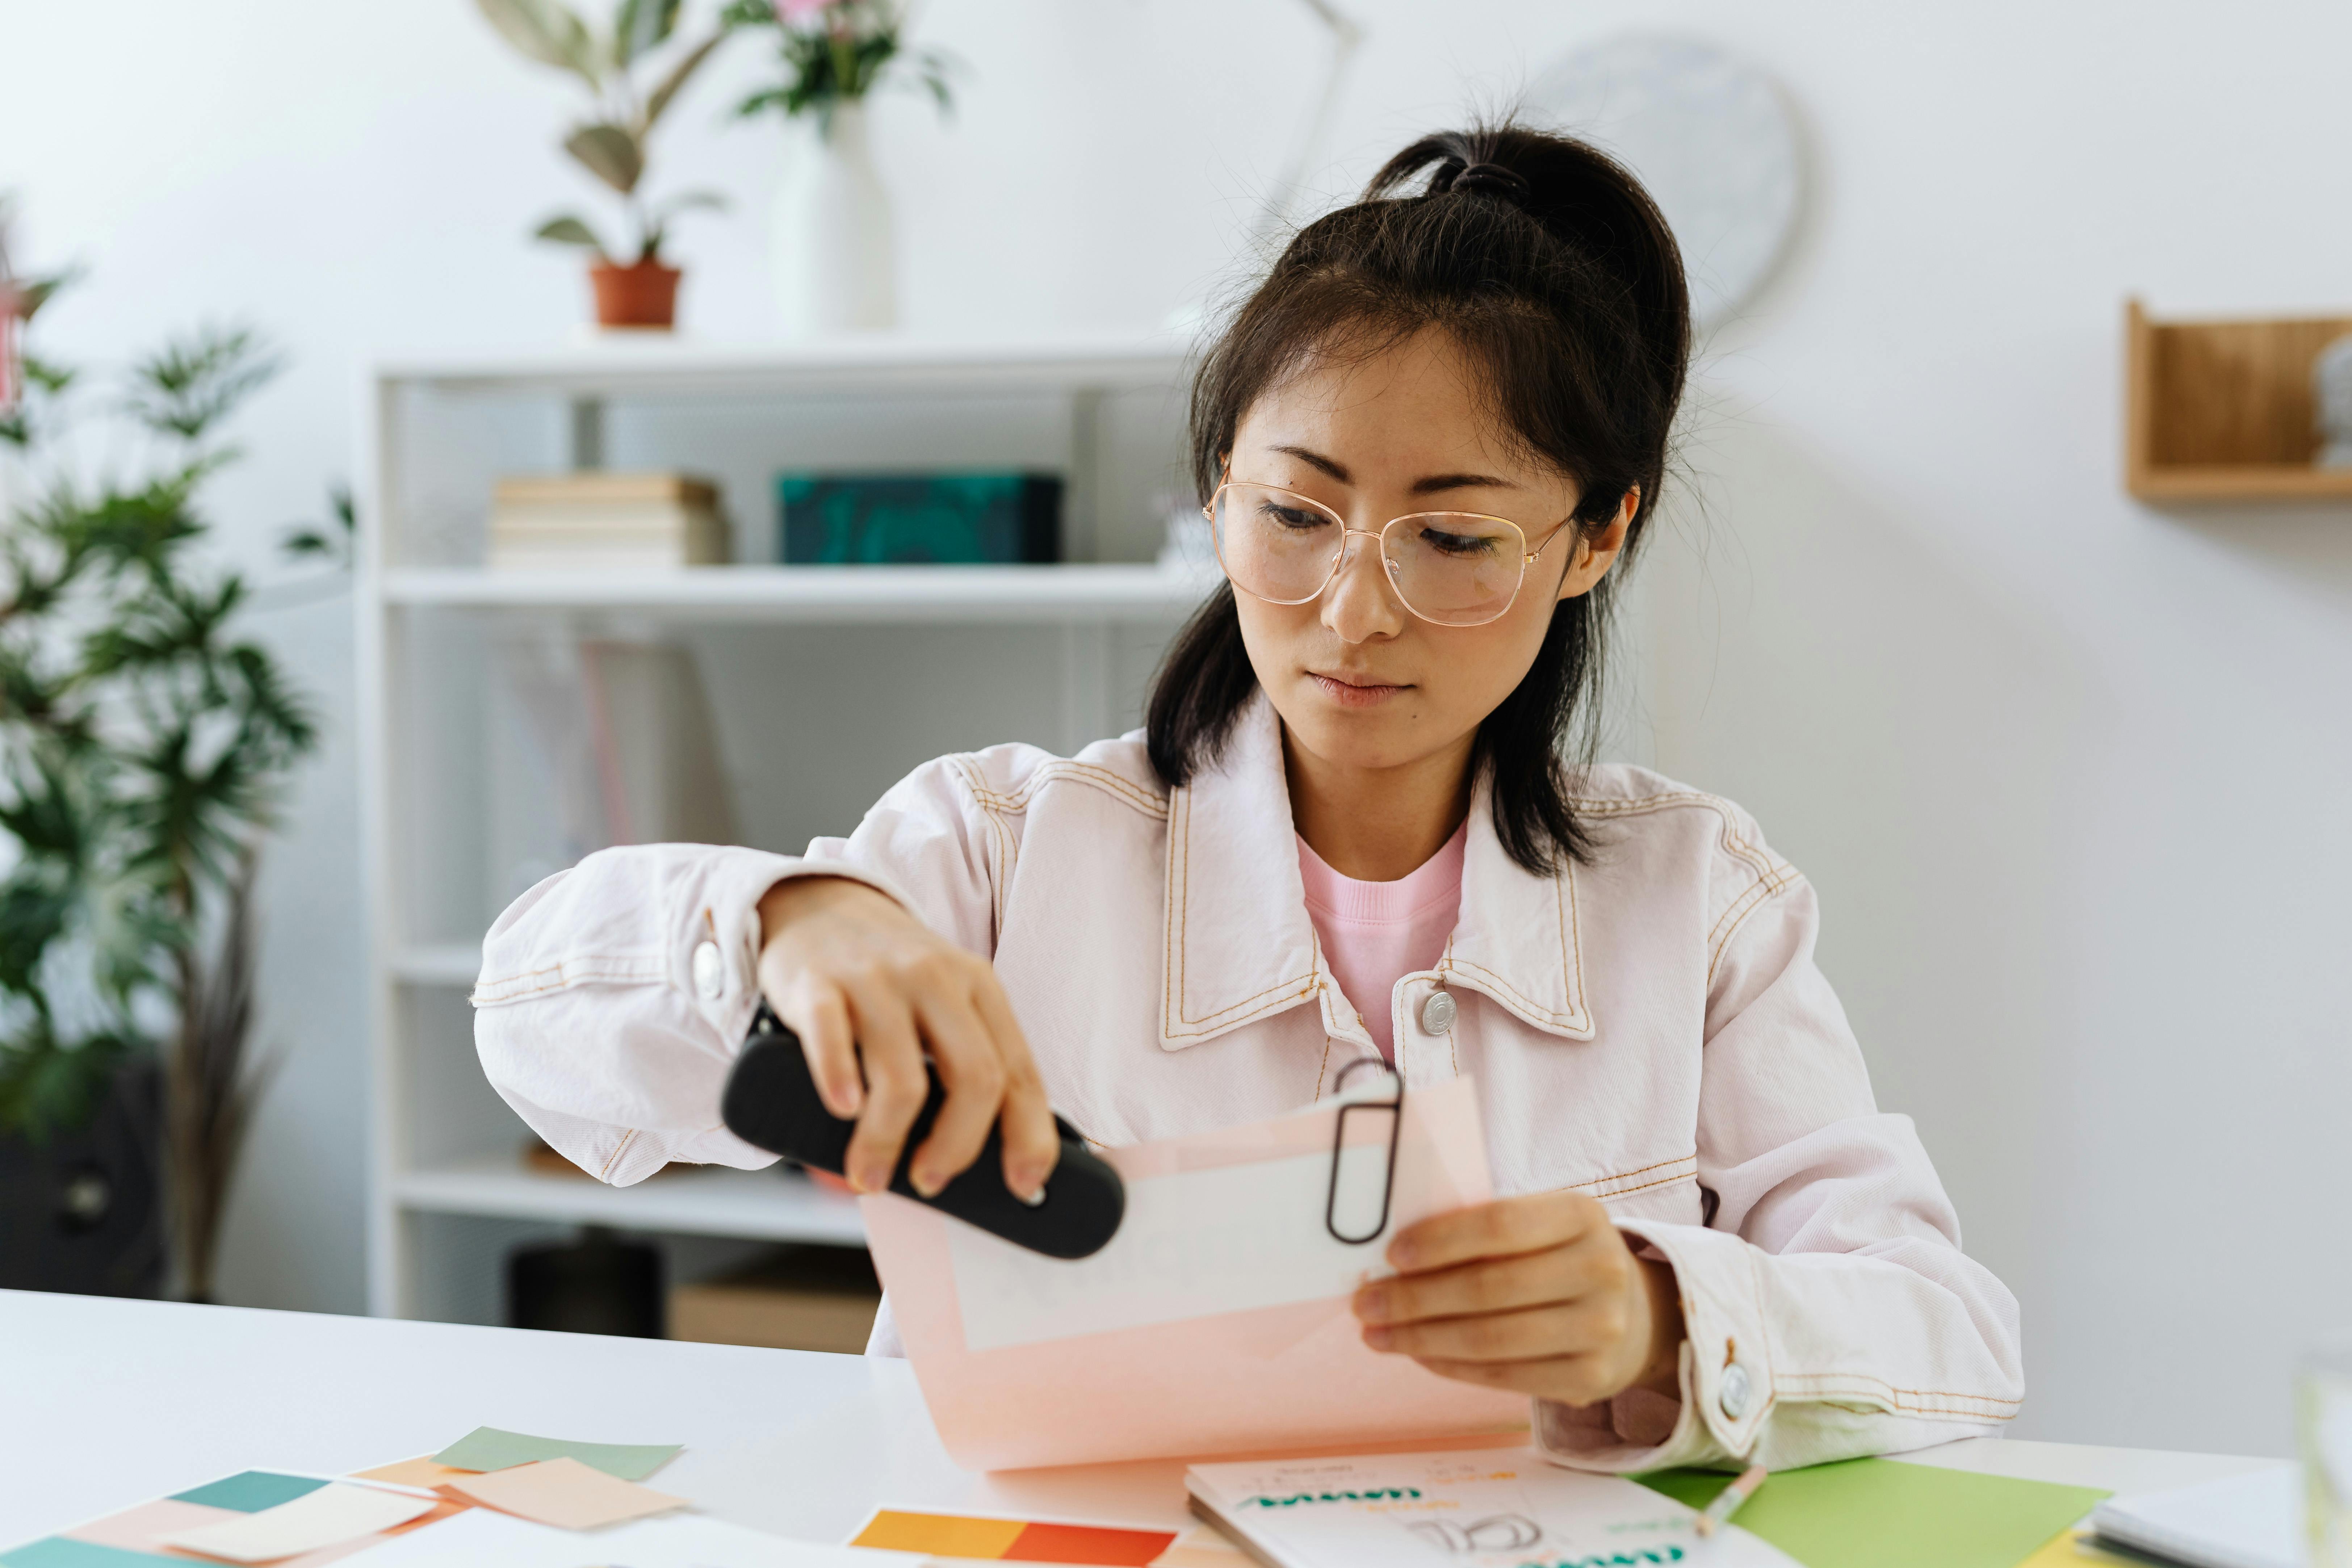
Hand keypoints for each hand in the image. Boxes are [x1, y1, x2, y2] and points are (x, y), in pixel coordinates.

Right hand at [755, 876, 1057, 1201]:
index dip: (1028, 1136)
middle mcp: (935, 978)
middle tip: (932, 1181)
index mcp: (979, 988)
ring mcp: (876, 979)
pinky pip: (833, 1037)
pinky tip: (842, 1110)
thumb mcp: (945, 1002)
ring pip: (903, 1075)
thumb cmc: (889, 977)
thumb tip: (979, 1161)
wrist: (819, 904)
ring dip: (888, 1140)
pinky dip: (839, 1081)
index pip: (1020, 1072)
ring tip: (872, 1174)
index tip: (1022, 1185)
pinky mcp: (818, 983)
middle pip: (974, 1077)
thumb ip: (965, 1063)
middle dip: (958, 1147)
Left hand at [1352, 1190, 1685, 1406]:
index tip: (1391, 1254)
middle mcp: (1601, 1269)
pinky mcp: (1589, 1379)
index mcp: (1583, 1214)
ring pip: (1491, 1339)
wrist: (1633, 1315)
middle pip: (1488, 1288)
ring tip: (1377, 1333)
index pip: (1500, 1224)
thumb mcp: (1540, 1225)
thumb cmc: (1560, 1258)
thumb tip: (1393, 1254)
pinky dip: (1451, 1366)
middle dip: (1415, 1298)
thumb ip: (1483, 1230)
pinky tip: (1418, 1353)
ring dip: (1421, 1338)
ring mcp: (1601, 1329)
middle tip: (1366, 1302)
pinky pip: (1503, 1375)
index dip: (1441, 1240)